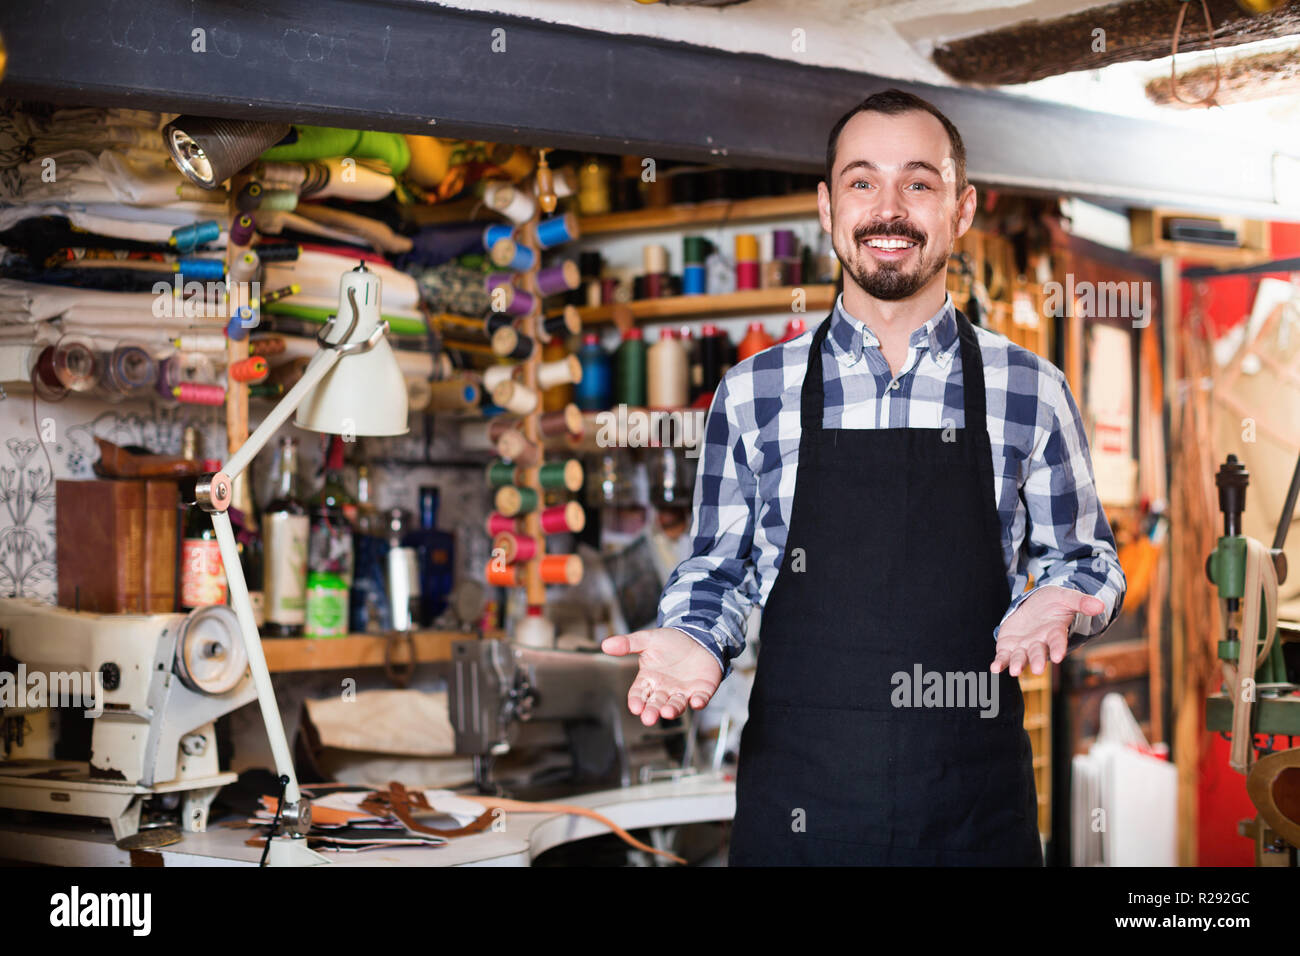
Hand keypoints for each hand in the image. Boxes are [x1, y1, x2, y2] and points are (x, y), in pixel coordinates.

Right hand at [601, 627, 722, 726]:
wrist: (698, 637)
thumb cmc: (672, 641)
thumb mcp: (649, 639)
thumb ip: (628, 644)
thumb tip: (605, 644)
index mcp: (649, 679)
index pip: (639, 694)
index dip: (636, 701)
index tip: (635, 707)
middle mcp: (665, 689)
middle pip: (656, 704)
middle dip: (652, 711)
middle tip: (648, 718)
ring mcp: (683, 692)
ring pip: (676, 705)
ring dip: (672, 710)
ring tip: (667, 712)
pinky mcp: (701, 691)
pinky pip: (700, 699)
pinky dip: (699, 702)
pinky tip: (696, 702)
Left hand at [991, 586, 1105, 676]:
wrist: (1033, 605)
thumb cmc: (1052, 602)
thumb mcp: (1066, 597)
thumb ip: (1081, 602)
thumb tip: (1100, 605)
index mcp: (1054, 632)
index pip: (1058, 641)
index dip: (1058, 648)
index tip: (1059, 656)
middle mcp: (1040, 643)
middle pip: (1039, 653)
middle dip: (1038, 661)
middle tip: (1038, 669)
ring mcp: (1023, 646)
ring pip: (1021, 658)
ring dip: (1017, 664)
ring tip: (1015, 671)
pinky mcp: (1008, 647)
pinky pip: (1004, 657)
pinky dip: (1000, 663)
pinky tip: (994, 668)